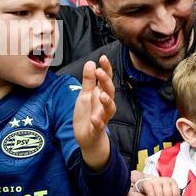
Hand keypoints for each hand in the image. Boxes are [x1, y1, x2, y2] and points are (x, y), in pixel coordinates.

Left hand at [73, 55, 115, 169]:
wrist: (87, 137)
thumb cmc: (88, 113)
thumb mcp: (85, 94)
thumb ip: (88, 80)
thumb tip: (91, 62)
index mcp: (101, 94)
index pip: (106, 80)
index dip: (106, 69)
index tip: (103, 58)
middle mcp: (104, 105)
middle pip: (110, 91)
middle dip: (106, 82)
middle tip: (99, 72)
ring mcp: (102, 117)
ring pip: (109, 109)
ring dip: (107, 102)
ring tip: (101, 95)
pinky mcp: (97, 129)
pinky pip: (100, 126)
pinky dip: (98, 123)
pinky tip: (95, 119)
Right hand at [138, 175, 181, 195]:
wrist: (149, 184)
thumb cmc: (161, 190)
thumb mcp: (171, 195)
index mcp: (172, 182)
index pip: (176, 193)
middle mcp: (165, 180)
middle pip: (168, 195)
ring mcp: (156, 181)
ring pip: (160, 195)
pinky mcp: (147, 183)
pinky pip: (151, 192)